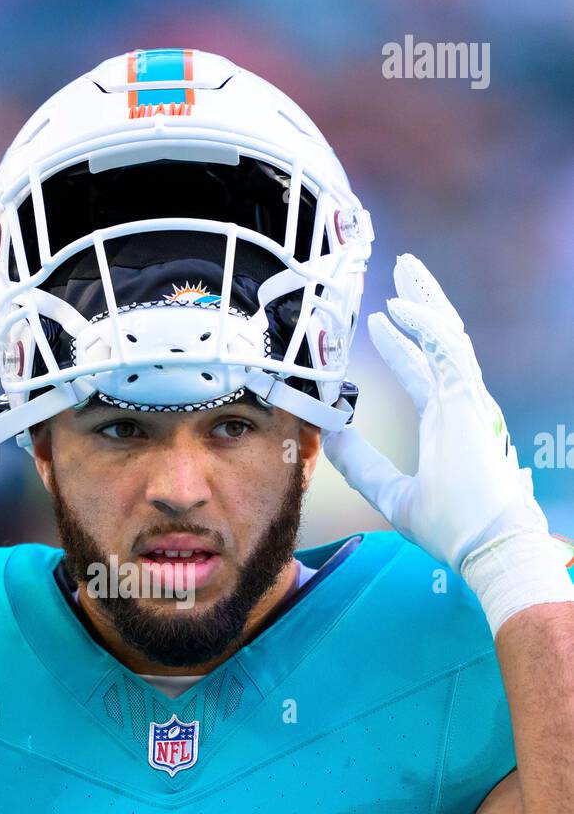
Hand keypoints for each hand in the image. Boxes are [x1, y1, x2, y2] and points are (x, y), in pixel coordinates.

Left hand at [323, 254, 545, 574]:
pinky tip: (401, 308)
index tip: (378, 322)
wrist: (482, 544)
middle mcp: (460, 403)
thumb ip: (363, 465)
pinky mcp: (468, 400)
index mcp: (447, 422)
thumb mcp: (390, 492)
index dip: (402, 344)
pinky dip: (424, 325)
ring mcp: (467, 398)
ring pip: (448, 333)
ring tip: (406, 269)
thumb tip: (331, 439)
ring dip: (426, 299)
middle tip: (403, 271)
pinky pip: (448, 349)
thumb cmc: (450, 525)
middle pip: (441, 339)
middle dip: (422, 302)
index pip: (424, 370)